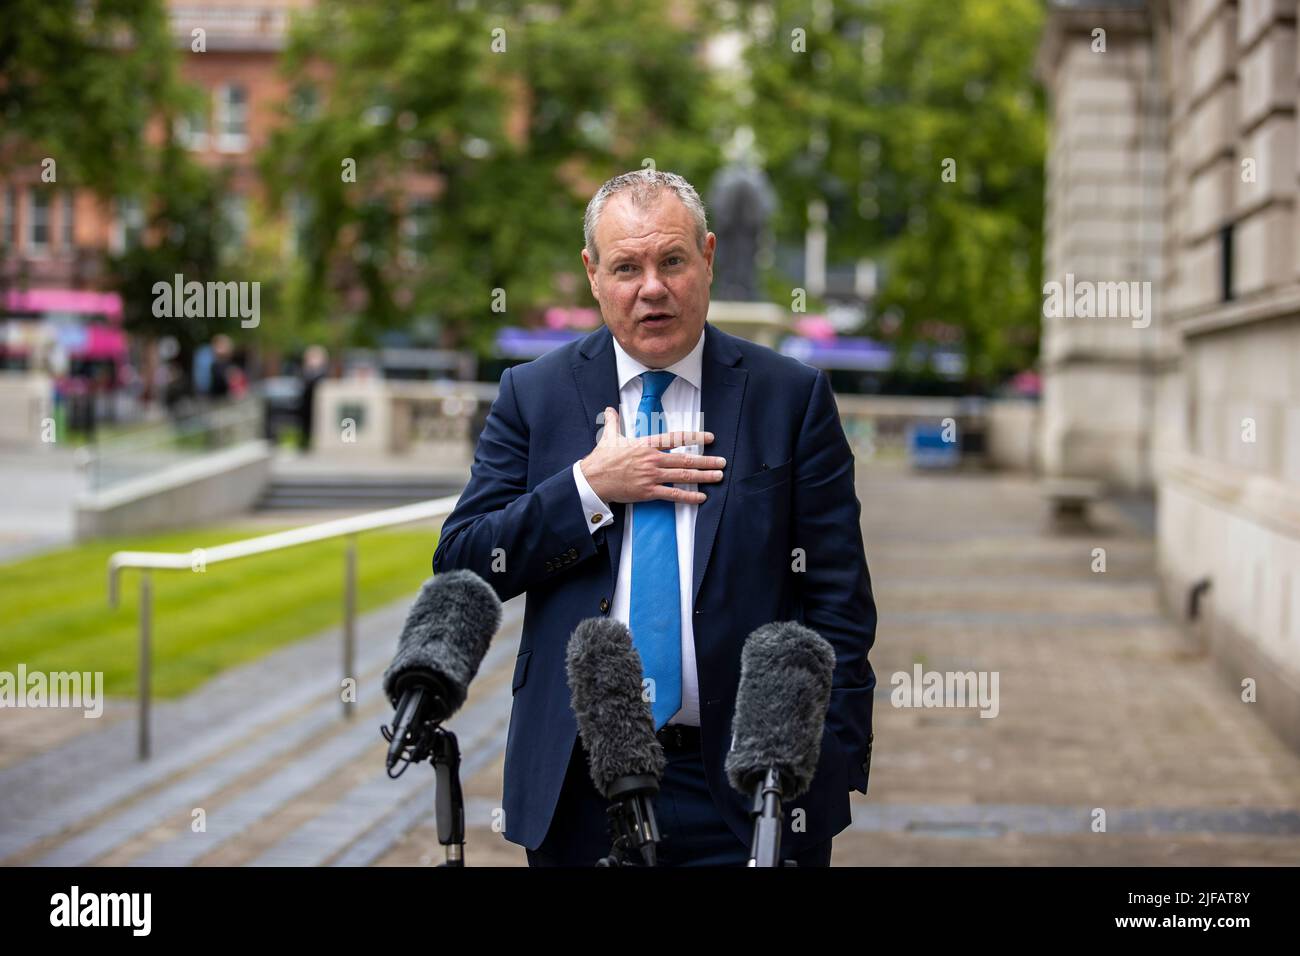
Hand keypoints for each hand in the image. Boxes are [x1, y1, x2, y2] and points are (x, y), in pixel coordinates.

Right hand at [579, 406, 725, 504]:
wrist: (592, 479)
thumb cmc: (601, 459)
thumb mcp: (609, 436)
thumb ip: (613, 421)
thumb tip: (610, 409)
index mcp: (645, 444)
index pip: (675, 438)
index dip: (694, 437)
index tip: (709, 438)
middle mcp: (652, 459)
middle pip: (685, 459)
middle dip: (706, 460)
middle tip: (721, 461)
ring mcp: (651, 476)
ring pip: (682, 476)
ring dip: (703, 476)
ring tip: (717, 476)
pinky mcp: (648, 491)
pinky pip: (672, 494)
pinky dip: (688, 496)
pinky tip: (701, 497)